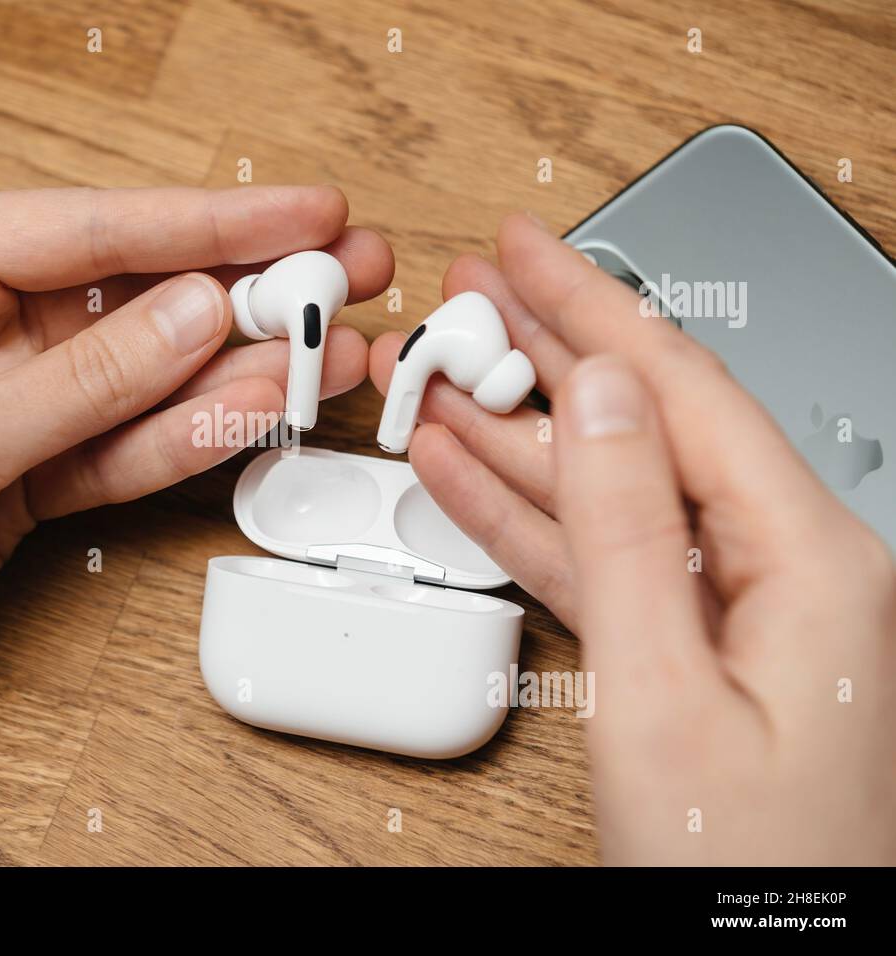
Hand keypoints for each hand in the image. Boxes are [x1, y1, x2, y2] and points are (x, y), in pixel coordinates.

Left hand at [0, 185, 392, 779]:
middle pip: (128, 296)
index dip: (210, 221)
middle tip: (344, 280)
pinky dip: (179, 440)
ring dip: (229, 374)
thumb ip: (87, 380)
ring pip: (136, 377)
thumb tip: (199, 314)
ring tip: (326, 361)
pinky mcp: (14, 476)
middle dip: (239, 292)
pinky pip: (115, 447)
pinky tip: (253, 419)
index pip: (88, 227)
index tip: (305, 215)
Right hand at [370, 212, 895, 863]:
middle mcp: (779, 565)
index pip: (679, 391)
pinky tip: (463, 474)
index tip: (527, 249)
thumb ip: (627, 532)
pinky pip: (596, 555)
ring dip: (517, 433)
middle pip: (642, 422)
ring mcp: (728, 605)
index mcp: (807, 557)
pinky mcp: (681, 644)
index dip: (592, 308)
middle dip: (549, 350)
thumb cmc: (750, 863)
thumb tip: (595, 398)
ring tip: (441, 377)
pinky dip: (526, 515)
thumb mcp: (666, 693)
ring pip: (606, 487)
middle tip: (472, 293)